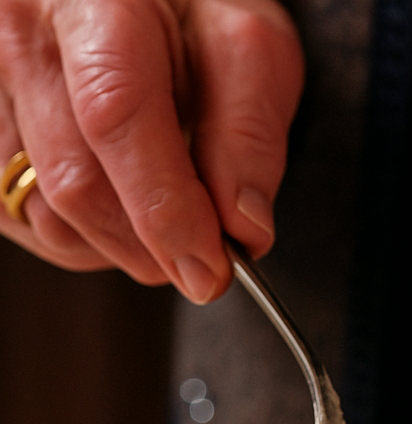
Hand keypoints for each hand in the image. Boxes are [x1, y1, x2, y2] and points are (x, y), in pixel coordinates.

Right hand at [0, 0, 302, 301]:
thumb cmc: (195, 12)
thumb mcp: (249, 51)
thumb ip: (250, 136)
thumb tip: (244, 229)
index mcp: (94, 0)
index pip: (116, 119)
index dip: (168, 213)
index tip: (212, 270)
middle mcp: (19, 33)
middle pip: (78, 183)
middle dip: (154, 246)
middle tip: (207, 254)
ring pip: (48, 215)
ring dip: (122, 246)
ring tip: (166, 210)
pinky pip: (26, 220)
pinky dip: (87, 238)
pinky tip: (121, 206)